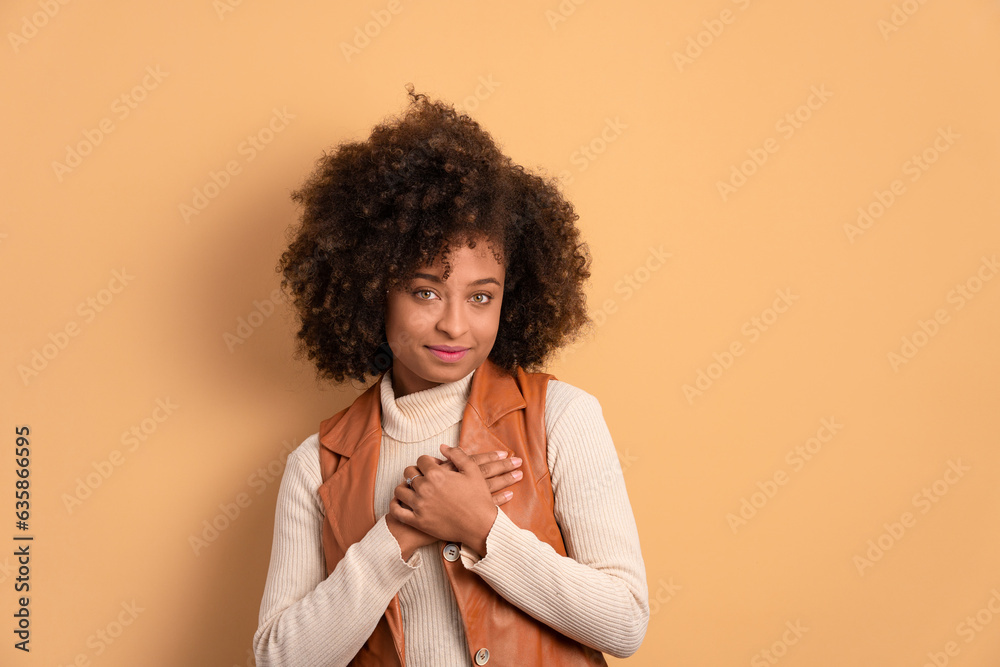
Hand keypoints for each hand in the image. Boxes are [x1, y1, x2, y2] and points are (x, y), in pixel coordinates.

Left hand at [389, 446, 521, 555]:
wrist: (481, 526)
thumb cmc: (478, 498)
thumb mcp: (473, 471)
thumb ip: (457, 455)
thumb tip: (442, 446)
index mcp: (437, 475)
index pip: (421, 460)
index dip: (427, 461)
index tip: (433, 466)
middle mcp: (425, 489)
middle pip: (409, 472)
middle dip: (416, 472)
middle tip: (424, 477)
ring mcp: (420, 506)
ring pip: (400, 490)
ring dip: (405, 486)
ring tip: (413, 489)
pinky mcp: (418, 522)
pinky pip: (397, 512)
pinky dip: (395, 505)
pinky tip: (401, 502)